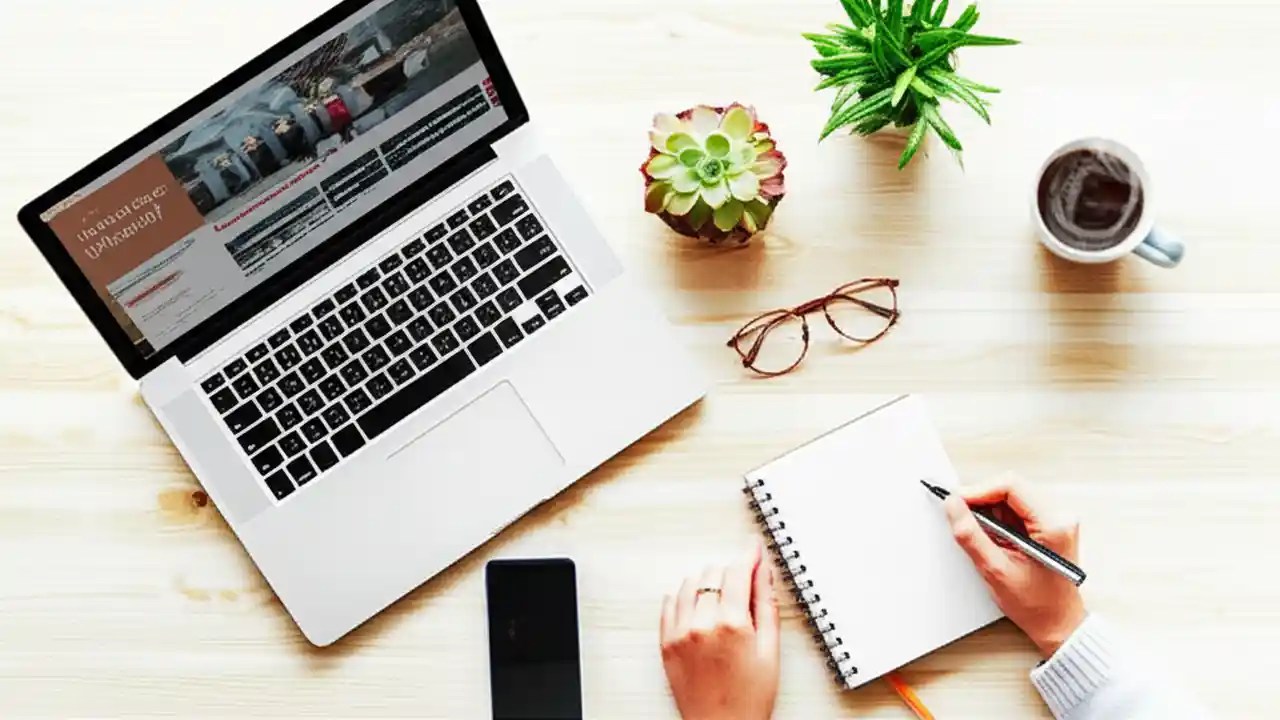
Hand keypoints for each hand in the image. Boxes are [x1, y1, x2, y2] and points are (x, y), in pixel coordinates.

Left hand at [659, 541, 780, 719]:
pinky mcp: (665, 643)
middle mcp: (701, 624)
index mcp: (731, 624)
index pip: (737, 572)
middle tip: (743, 586)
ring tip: (721, 600)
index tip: (753, 547)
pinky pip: (669, 603)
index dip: (748, 555)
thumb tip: (763, 572)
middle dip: (730, 573)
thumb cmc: (750, 697)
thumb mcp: (770, 650)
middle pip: (712, 574)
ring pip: (689, 584)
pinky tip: (698, 607)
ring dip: (706, 583)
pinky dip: (683, 597)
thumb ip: (766, 605)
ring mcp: (679, 632)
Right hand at [944, 477, 1085, 657]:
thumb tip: (953, 506)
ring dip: (990, 512)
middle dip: (982, 501)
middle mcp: (1059, 517)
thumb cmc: (1036, 605)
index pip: (1011, 486)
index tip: (956, 501)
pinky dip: (999, 520)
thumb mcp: (995, 570)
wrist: (1058, 624)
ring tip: (982, 537)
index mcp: (1053, 525)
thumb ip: (971, 535)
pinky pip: (1016, 510)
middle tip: (961, 517)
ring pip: (1011, 498)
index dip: (978, 490)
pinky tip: (994, 539)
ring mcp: (1056, 520)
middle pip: (1011, 489)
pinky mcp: (1049, 526)